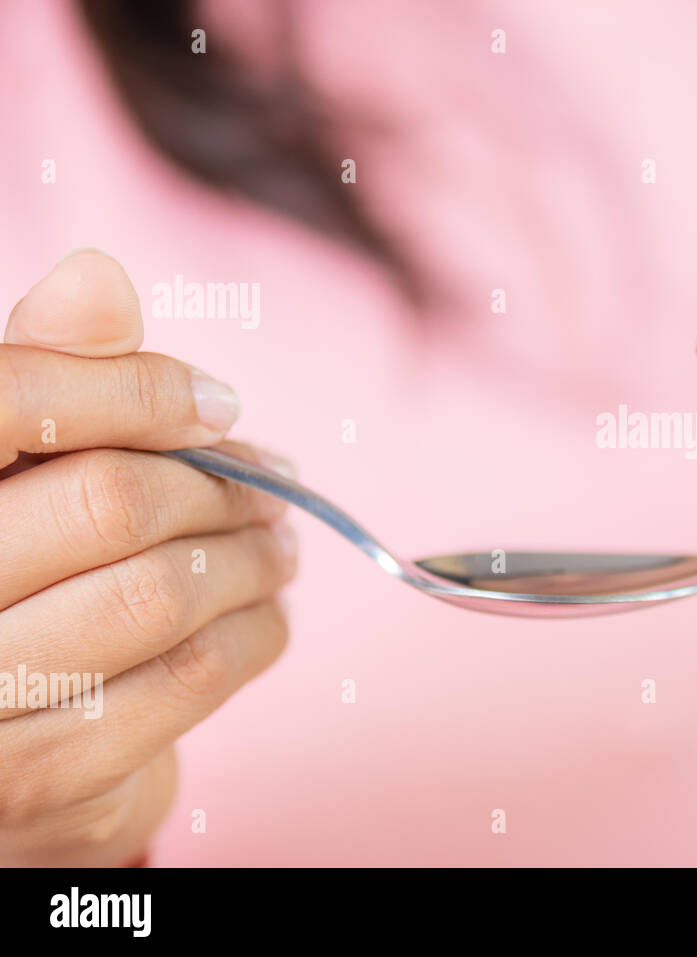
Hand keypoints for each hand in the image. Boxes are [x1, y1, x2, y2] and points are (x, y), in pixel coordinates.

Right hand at [0, 250, 296, 865]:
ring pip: (160, 593)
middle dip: (222, 484)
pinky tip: (268, 611)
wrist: (4, 752)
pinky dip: (258, 633)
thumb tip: (100, 274)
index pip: (13, 399)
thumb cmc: (21, 579)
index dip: (134, 391)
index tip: (219, 405)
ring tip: (281, 541)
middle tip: (276, 481)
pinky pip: (192, 677)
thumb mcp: (17, 470)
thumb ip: (51, 373)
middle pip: (111, 501)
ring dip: (254, 558)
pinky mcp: (44, 778)